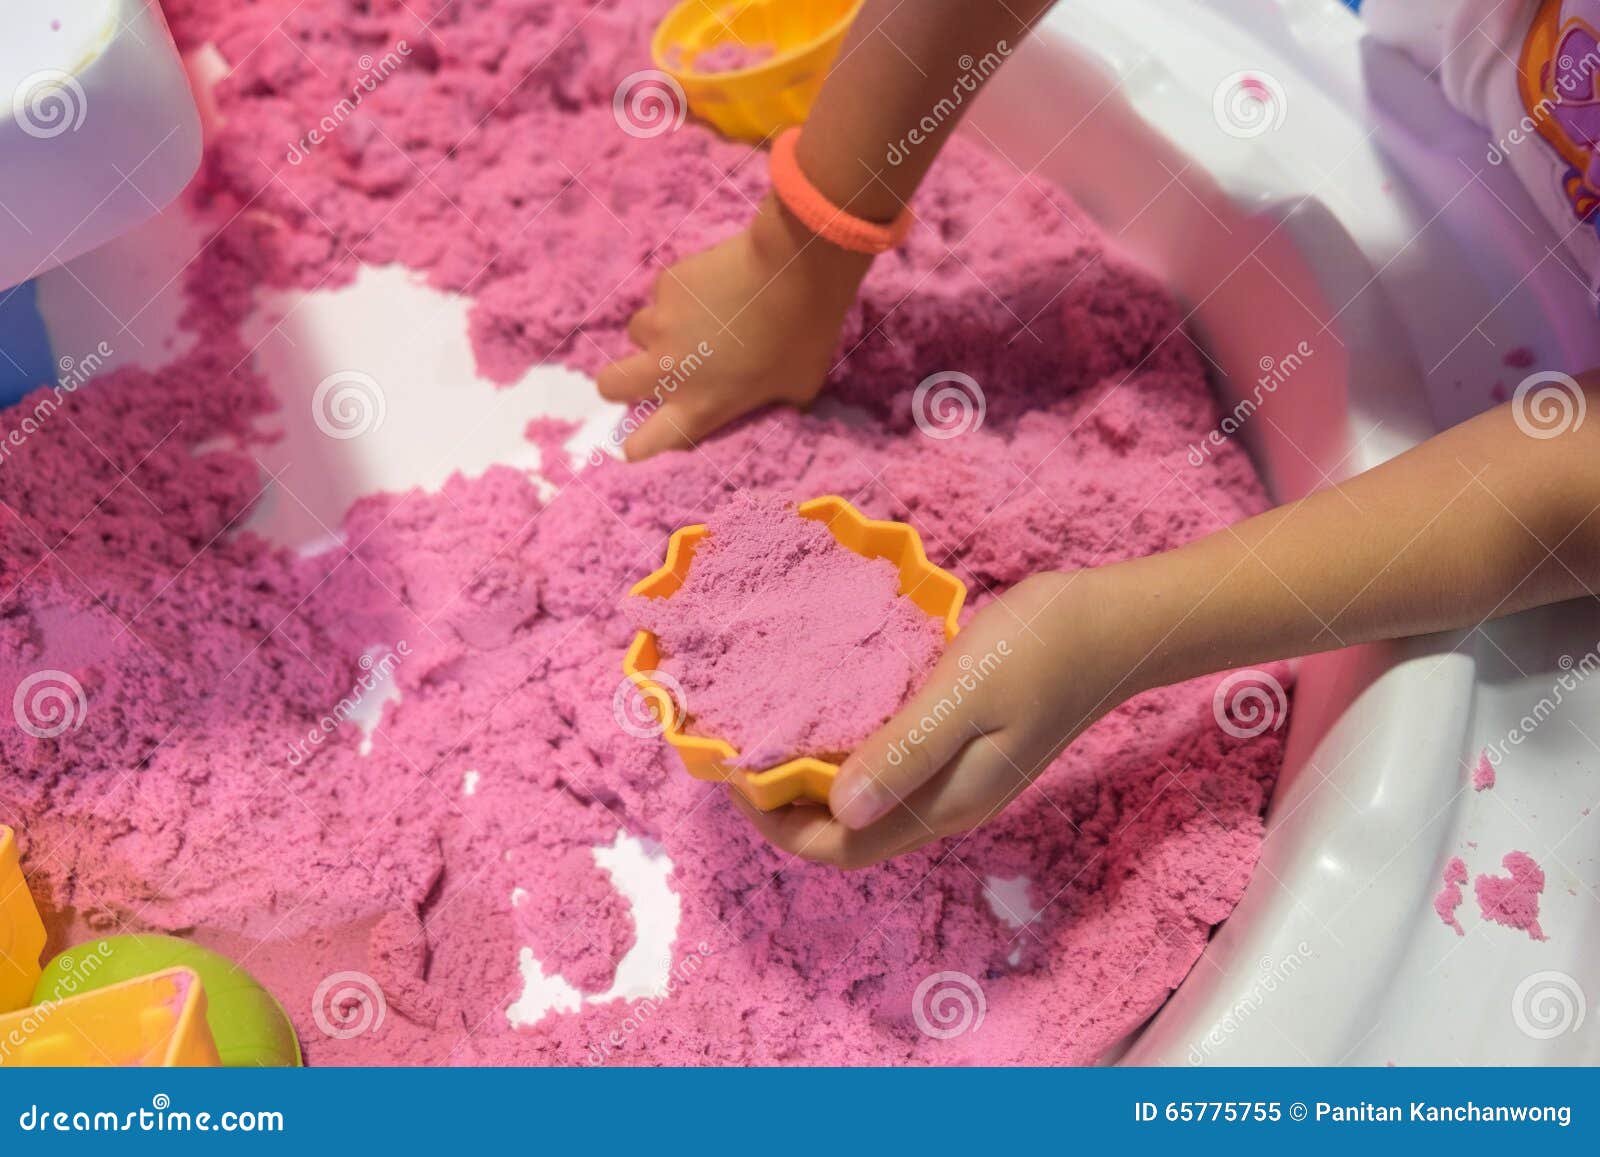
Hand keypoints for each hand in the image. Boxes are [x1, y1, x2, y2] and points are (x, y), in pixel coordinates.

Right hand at [597, 196, 871, 459]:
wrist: (795, 272)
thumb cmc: (805, 337)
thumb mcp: (796, 391)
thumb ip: (770, 404)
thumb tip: (774, 402)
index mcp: (699, 408)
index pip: (643, 443)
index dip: (636, 444)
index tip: (638, 440)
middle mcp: (668, 372)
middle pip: (609, 386)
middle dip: (619, 383)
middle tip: (642, 374)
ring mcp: (660, 325)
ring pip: (636, 332)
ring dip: (656, 331)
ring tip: (695, 320)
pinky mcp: (665, 286)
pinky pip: (662, 294)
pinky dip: (680, 295)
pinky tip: (714, 286)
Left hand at [731, 571, 1145, 867]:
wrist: (1112, 624)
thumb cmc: (1042, 650)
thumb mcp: (966, 693)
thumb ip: (905, 750)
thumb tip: (839, 807)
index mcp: (944, 804)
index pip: (842, 847)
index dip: (776, 826)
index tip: (727, 777)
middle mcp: (943, 803)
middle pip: (845, 831)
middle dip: (780, 804)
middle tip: (731, 749)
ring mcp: (953, 775)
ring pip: (861, 797)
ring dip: (807, 775)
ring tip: (761, 728)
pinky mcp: (958, 742)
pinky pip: (884, 762)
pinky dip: (841, 745)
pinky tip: (819, 704)